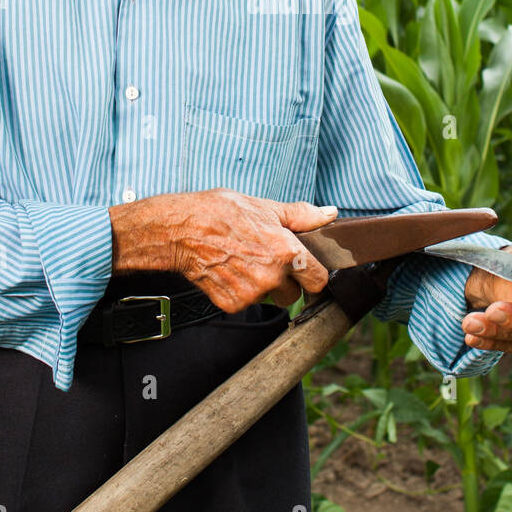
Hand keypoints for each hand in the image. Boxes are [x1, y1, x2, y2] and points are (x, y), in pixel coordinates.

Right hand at [109, 188, 332, 311]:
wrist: (182, 229)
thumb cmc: (222, 213)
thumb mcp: (265, 207)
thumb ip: (302, 216)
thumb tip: (330, 213)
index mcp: (287, 252)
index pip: (319, 281)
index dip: (313, 275)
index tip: (306, 270)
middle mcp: (272, 276)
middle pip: (295, 295)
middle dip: (286, 282)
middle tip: (268, 262)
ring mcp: (252, 293)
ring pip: (270, 300)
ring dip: (264, 288)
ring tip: (246, 263)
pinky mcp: (233, 304)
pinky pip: (247, 303)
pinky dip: (241, 292)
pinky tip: (231, 271)